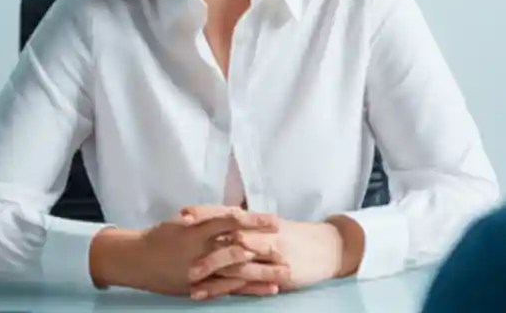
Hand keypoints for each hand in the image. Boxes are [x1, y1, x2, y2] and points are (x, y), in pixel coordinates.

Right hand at [89, 208, 286, 298]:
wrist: (137, 259)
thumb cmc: (163, 235)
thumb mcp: (186, 221)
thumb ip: (211, 218)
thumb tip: (237, 213)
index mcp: (198, 229)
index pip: (231, 221)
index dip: (254, 220)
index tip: (275, 220)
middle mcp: (201, 250)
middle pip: (239, 249)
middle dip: (264, 249)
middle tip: (286, 248)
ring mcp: (202, 271)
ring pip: (237, 272)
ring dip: (263, 272)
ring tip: (285, 271)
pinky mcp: (201, 287)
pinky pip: (228, 290)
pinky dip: (249, 290)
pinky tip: (267, 290)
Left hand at [182, 205, 364, 296]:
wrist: (328, 248)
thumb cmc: (296, 237)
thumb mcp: (271, 227)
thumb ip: (247, 226)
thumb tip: (221, 223)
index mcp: (258, 221)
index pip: (227, 212)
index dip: (205, 212)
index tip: (183, 213)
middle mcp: (262, 233)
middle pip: (228, 231)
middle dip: (202, 234)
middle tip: (177, 236)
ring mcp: (269, 253)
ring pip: (235, 257)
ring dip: (211, 265)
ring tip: (188, 274)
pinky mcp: (274, 273)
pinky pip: (245, 281)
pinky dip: (224, 287)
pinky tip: (206, 293)